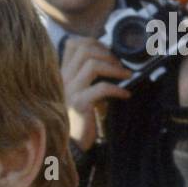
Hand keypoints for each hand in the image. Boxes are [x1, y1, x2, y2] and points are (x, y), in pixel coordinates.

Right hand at [59, 36, 132, 150]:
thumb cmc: (77, 120)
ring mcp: (70, 90)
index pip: (72, 44)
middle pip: (84, 49)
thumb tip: (113, 64)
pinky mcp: (79, 104)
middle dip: (107, 52)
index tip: (108, 51)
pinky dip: (117, 88)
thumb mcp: (80, 94)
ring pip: (92, 64)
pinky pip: (101, 88)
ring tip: (125, 75)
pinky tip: (125, 94)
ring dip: (114, 67)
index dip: (93, 42)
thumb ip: (88, 80)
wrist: (70, 144)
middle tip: (120, 64)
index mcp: (62, 74)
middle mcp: (63, 79)